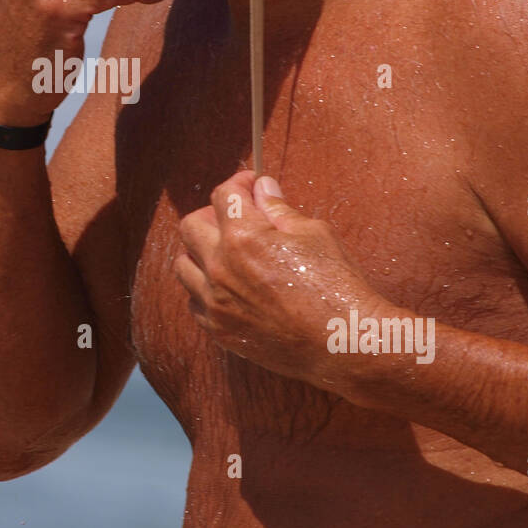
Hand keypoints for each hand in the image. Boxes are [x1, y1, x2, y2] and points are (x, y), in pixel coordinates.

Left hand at [175, 171, 377, 387]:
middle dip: (213, 214)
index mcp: (243, 237)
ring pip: (184, 265)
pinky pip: (194, 301)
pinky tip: (231, 288)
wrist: (343, 343)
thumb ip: (279, 209)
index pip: (222, 195)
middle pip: (191, 226)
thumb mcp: (314, 234)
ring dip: (201, 253)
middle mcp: (219, 268)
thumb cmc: (335, 286)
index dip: (239, 183)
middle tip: (238, 218)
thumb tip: (262, 188)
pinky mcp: (219, 329)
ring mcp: (215, 302)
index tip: (251, 186)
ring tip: (228, 254)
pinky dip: (206, 289)